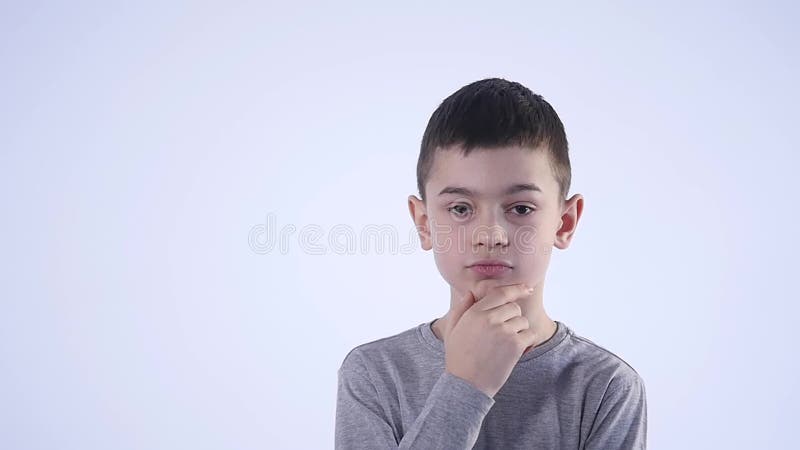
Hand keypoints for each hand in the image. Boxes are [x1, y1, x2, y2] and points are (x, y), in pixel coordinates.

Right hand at [441, 283, 538, 397]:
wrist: (465, 385)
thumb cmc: (458, 358)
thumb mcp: (452, 330)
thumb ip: (460, 309)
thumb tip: (471, 293)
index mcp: (474, 312)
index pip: (500, 293)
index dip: (516, 289)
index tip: (527, 288)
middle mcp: (489, 318)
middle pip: (514, 307)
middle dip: (512, 317)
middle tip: (503, 334)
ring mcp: (503, 331)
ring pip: (522, 321)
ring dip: (519, 331)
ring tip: (505, 345)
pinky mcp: (515, 345)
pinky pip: (529, 335)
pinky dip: (526, 342)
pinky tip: (515, 352)